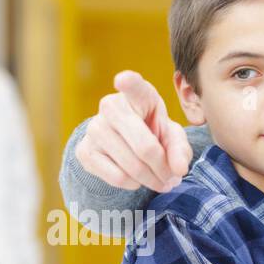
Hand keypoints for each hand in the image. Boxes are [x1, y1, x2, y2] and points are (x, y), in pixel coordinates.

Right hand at [76, 70, 191, 192]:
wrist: (122, 142)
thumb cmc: (152, 131)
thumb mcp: (171, 135)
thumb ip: (179, 149)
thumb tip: (179, 169)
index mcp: (137, 94)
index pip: (132, 85)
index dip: (128, 82)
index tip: (123, 80)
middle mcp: (110, 106)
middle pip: (144, 147)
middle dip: (163, 170)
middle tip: (173, 180)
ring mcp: (94, 128)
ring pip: (132, 167)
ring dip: (152, 181)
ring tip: (160, 181)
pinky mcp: (84, 151)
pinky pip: (116, 177)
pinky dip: (133, 184)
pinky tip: (137, 179)